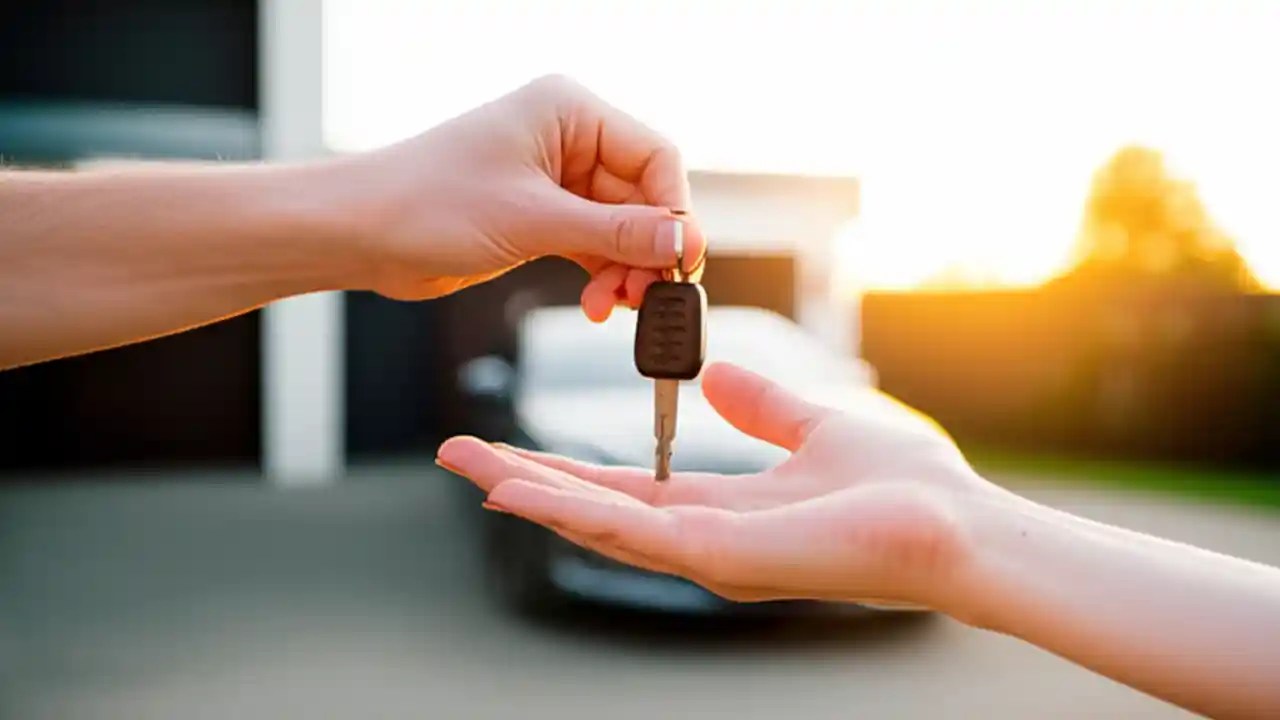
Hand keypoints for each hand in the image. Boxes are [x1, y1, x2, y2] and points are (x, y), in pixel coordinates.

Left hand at [327, 74, 705, 320]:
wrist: (359, 234)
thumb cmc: (426, 202)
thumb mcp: (532, 219)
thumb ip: (615, 232)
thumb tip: (681, 241)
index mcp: (569, 112)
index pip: (655, 157)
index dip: (674, 211)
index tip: (680, 260)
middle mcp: (567, 141)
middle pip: (643, 198)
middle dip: (647, 250)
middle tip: (647, 295)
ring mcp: (555, 182)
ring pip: (622, 229)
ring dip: (626, 270)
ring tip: (613, 304)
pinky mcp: (540, 219)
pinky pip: (595, 247)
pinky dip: (603, 275)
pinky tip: (599, 302)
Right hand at [437, 362, 1007, 611]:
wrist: (958, 527)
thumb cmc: (904, 487)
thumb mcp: (814, 426)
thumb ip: (762, 405)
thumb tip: (717, 373)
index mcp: (722, 507)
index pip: (624, 490)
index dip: (564, 468)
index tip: (513, 445)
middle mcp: (703, 539)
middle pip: (592, 509)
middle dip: (523, 481)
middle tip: (455, 454)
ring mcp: (707, 553)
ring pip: (596, 523)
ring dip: (529, 493)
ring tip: (467, 466)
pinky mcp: (721, 556)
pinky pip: (632, 532)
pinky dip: (570, 510)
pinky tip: (522, 488)